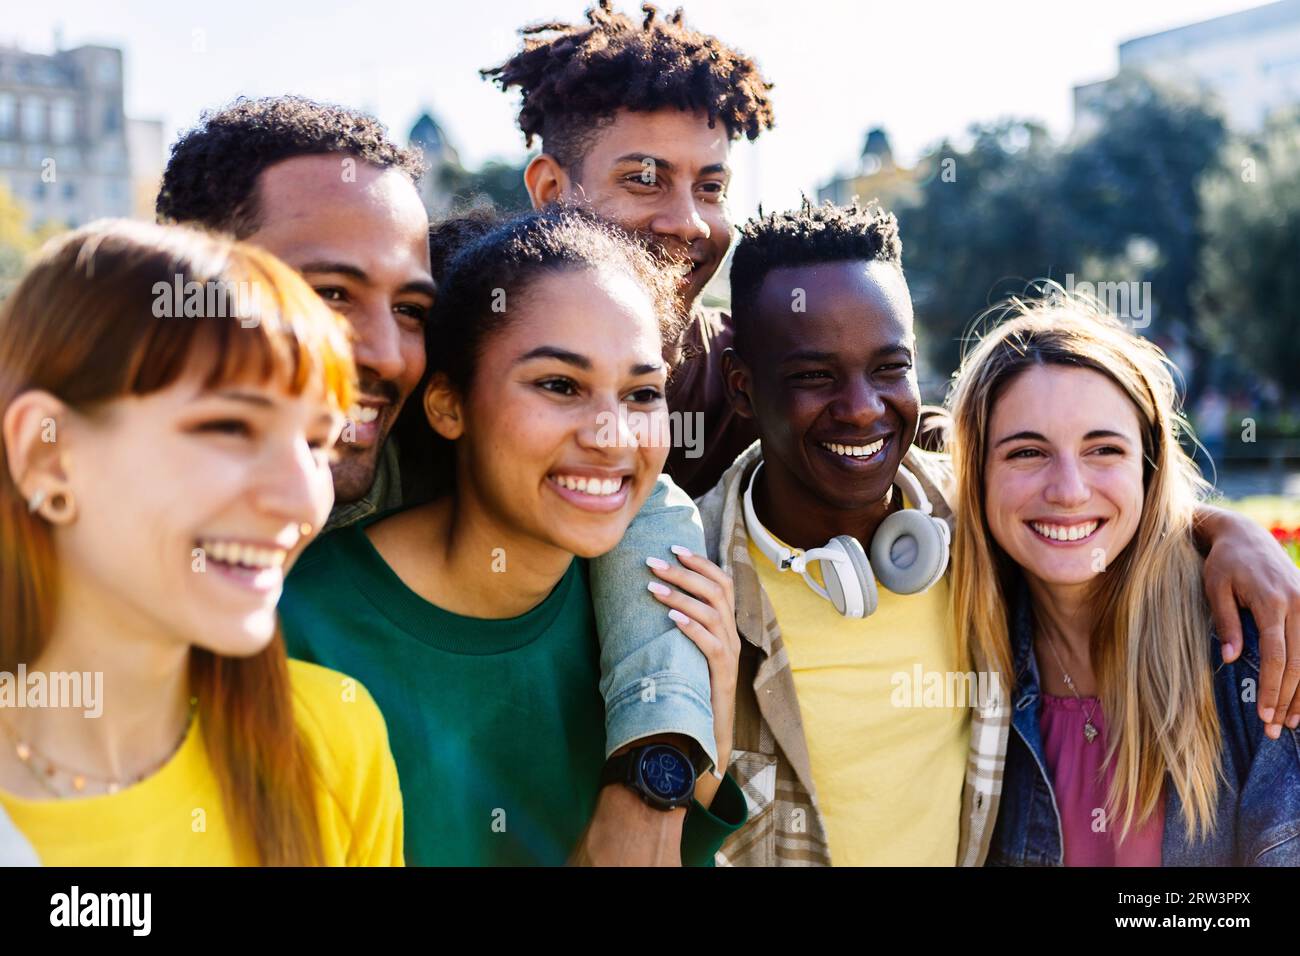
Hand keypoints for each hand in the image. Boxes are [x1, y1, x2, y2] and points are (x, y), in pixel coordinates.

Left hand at [645, 545, 739, 807]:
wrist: (707, 734)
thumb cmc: (690, 690)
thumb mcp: (684, 651)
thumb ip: (678, 628)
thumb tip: (649, 599)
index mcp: (726, 627)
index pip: (722, 583)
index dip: (701, 562)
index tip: (674, 547)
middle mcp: (732, 636)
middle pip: (716, 591)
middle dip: (684, 572)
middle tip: (652, 562)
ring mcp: (730, 655)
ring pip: (712, 613)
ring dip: (681, 595)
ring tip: (652, 586)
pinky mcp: (723, 675)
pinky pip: (711, 644)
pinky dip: (692, 626)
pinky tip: (671, 617)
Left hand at [1199, 506, 1299, 737]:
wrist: (1243, 534)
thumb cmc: (1223, 563)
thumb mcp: (1215, 588)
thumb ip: (1226, 622)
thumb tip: (1232, 660)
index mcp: (1273, 602)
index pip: (1278, 655)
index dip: (1274, 688)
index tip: (1265, 716)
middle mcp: (1298, 604)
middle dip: (1290, 698)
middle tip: (1276, 728)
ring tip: (1293, 721)